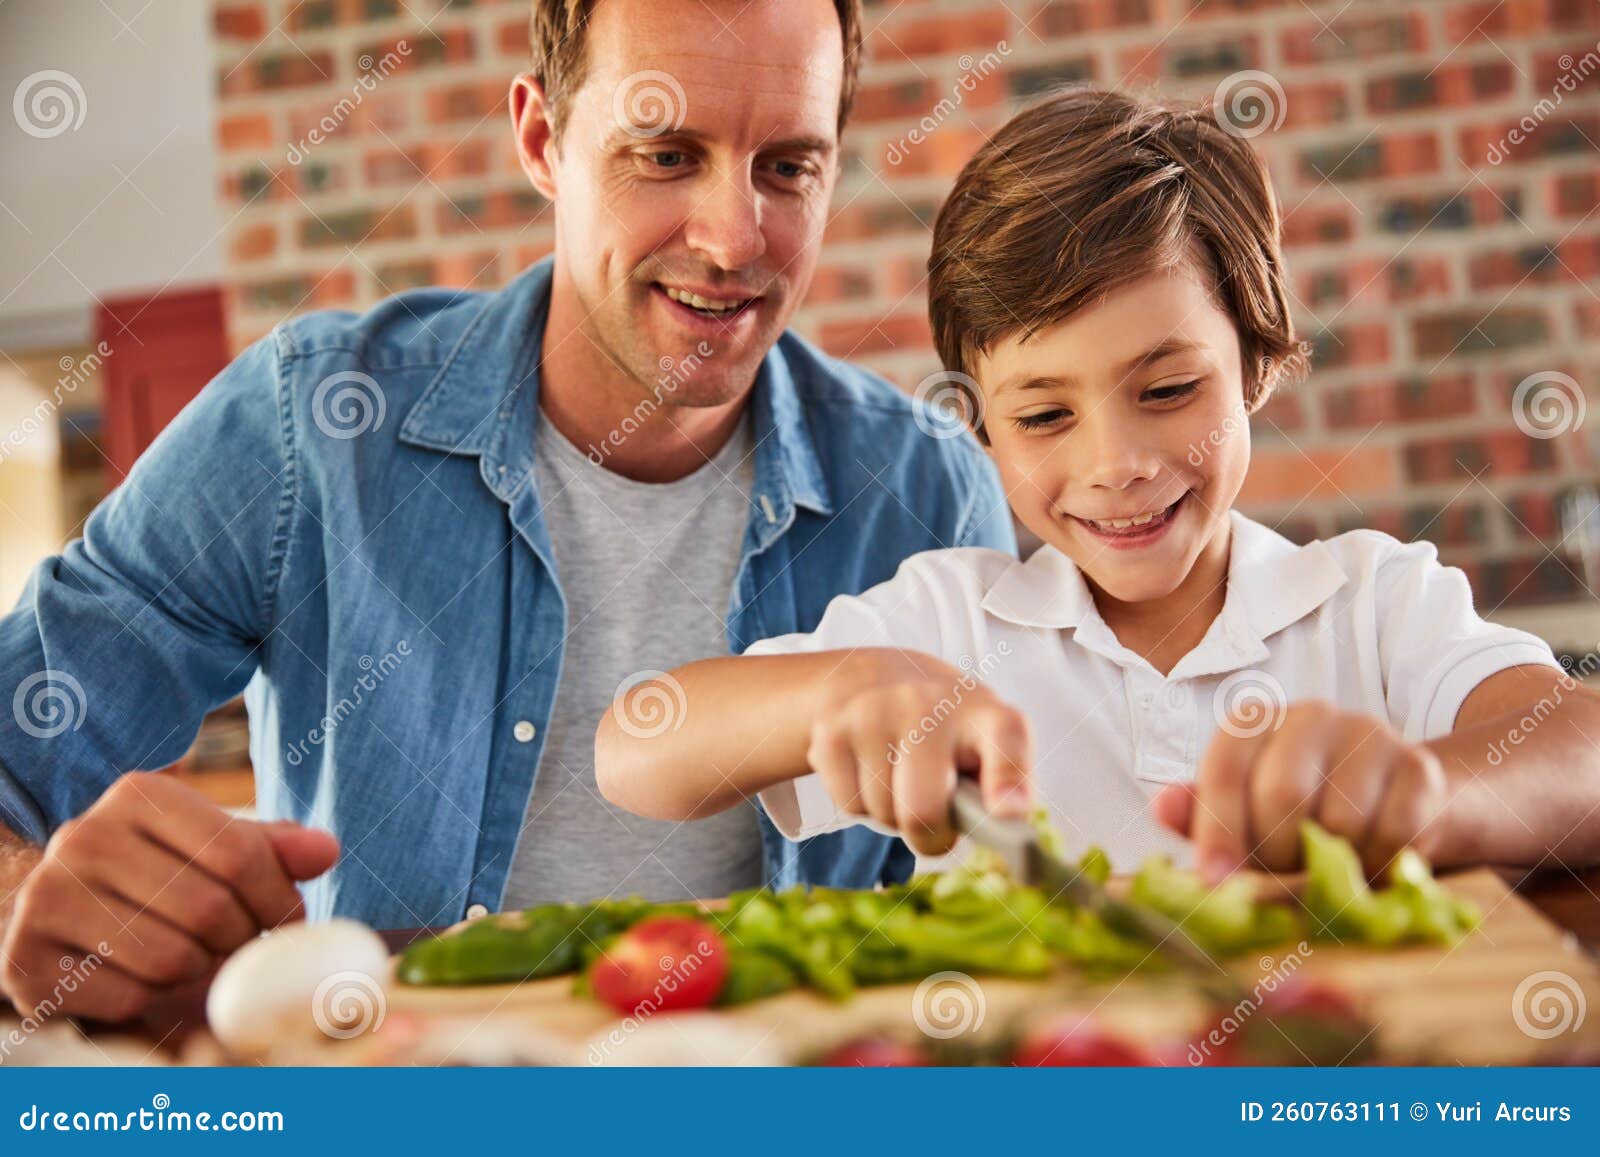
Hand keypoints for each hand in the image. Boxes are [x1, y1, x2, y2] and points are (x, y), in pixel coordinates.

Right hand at [0, 772, 338, 1021]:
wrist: (59, 909)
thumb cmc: (157, 873)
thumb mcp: (214, 845)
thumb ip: (273, 847)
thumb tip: (326, 851)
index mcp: (141, 794)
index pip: (238, 852)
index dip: (278, 898)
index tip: (288, 919)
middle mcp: (85, 837)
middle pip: (209, 909)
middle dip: (242, 939)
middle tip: (242, 944)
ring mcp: (48, 897)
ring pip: (171, 957)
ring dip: (200, 971)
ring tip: (196, 956)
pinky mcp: (26, 960)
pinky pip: (127, 997)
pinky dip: (154, 999)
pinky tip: (148, 978)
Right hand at [806, 656, 1033, 854]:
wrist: (870, 677)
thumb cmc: (941, 724)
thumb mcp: (984, 739)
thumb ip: (1003, 783)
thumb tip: (1008, 820)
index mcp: (983, 711)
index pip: (1006, 743)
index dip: (1008, 783)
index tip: (1008, 814)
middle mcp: (929, 703)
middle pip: (923, 811)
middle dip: (929, 836)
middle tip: (933, 820)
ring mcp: (874, 712)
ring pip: (882, 813)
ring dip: (891, 813)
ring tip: (899, 776)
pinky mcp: (832, 729)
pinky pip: (850, 804)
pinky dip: (860, 802)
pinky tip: (869, 769)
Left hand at [1152, 700, 1448, 879]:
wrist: (1400, 808)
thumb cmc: (1303, 816)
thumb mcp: (1242, 818)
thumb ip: (1201, 817)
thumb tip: (1162, 806)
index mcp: (1254, 722)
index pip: (1224, 771)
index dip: (1216, 830)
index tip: (1213, 879)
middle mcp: (1310, 714)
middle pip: (1283, 795)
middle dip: (1278, 854)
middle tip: (1283, 873)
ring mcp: (1369, 733)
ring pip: (1341, 820)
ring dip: (1333, 864)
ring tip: (1329, 862)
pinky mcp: (1420, 766)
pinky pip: (1394, 834)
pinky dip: (1379, 865)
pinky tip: (1371, 860)